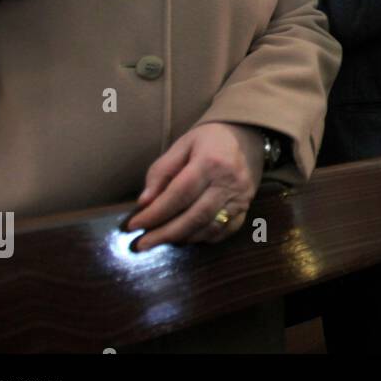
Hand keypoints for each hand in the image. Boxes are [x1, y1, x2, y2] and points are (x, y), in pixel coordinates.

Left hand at [125, 122, 264, 250]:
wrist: (247, 136)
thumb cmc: (209, 140)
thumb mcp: (181, 146)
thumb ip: (161, 172)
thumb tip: (144, 203)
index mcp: (211, 162)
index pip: (179, 194)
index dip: (155, 213)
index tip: (134, 225)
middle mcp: (229, 182)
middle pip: (195, 216)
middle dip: (165, 233)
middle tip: (141, 244)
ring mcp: (241, 198)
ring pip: (210, 228)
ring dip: (182, 238)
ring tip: (159, 241)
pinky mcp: (246, 208)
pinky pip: (224, 232)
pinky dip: (202, 238)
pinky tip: (184, 237)